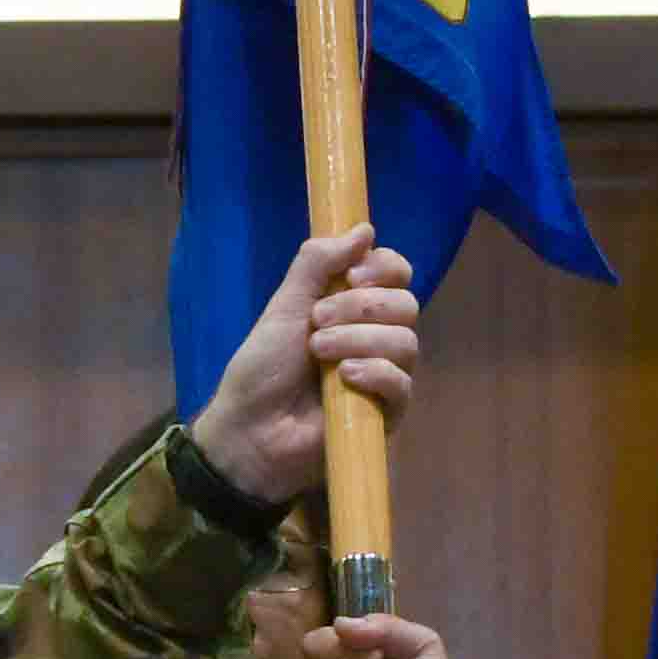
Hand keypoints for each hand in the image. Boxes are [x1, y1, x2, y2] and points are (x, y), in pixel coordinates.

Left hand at [188, 226, 419, 506]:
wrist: (251, 429)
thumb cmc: (263, 369)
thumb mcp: (285, 305)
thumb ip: (318, 263)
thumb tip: (364, 228)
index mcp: (354, 306)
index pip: (396, 273)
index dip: (383, 268)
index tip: (353, 274)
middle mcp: (375, 336)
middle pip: (406, 304)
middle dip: (361, 306)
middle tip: (317, 321)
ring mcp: (384, 375)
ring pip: (405, 341)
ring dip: (358, 339)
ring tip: (318, 353)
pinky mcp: (387, 413)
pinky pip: (402, 383)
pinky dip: (374, 373)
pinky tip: (344, 377)